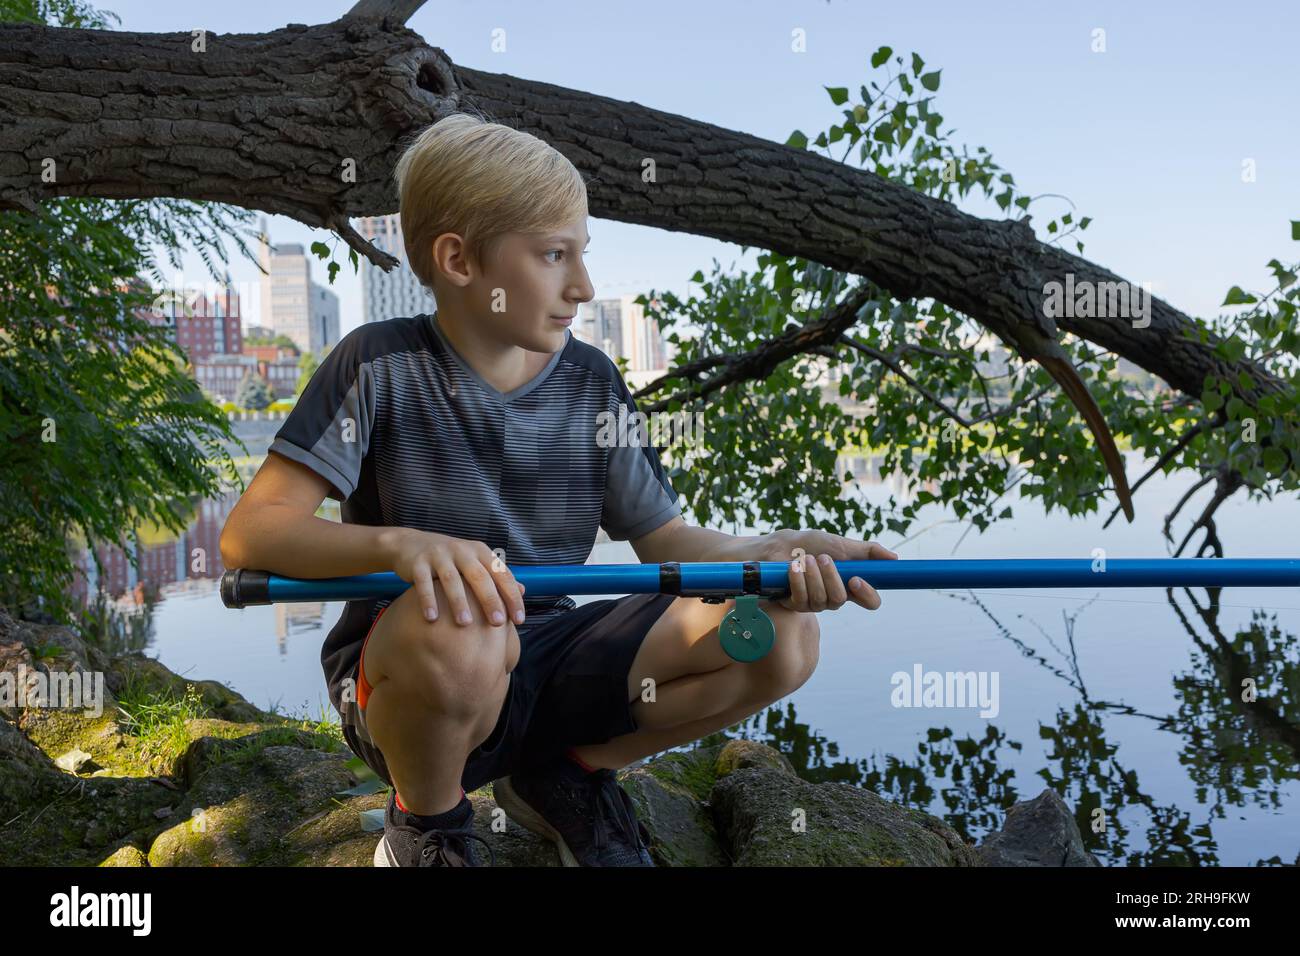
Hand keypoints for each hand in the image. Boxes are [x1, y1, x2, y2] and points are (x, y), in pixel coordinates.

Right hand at [385, 529, 526, 626]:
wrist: (411, 543)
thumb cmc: (450, 559)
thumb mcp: (475, 562)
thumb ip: (496, 576)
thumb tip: (522, 590)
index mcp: (480, 551)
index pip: (501, 574)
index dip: (512, 596)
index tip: (519, 619)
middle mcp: (462, 550)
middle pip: (479, 576)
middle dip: (490, 600)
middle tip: (497, 623)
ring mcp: (439, 555)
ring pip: (451, 580)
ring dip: (459, 602)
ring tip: (465, 624)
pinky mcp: (418, 562)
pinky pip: (424, 582)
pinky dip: (428, 600)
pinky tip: (432, 618)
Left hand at [763, 529, 897, 612]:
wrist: (781, 545)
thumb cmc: (812, 544)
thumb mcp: (841, 544)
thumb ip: (868, 551)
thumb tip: (895, 558)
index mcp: (850, 584)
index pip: (870, 601)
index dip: (867, 595)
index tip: (856, 579)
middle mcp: (834, 597)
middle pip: (841, 600)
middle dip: (831, 577)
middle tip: (823, 558)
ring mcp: (814, 603)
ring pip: (821, 600)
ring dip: (813, 575)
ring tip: (805, 558)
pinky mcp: (795, 604)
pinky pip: (801, 599)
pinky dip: (798, 580)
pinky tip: (793, 567)